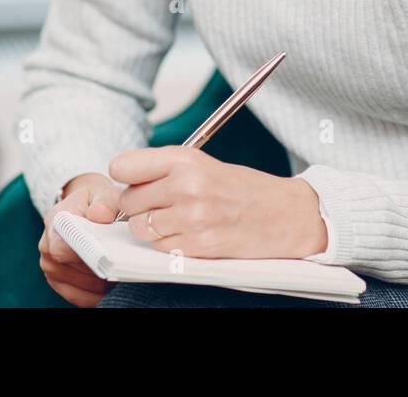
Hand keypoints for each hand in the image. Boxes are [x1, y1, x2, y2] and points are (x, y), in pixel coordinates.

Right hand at [38, 172, 122, 306]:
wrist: (87, 207)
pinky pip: (76, 296)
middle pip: (71, 269)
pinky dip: (94, 295)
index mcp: (56, 221)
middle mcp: (46, 244)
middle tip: (124, 269)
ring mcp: (49, 265)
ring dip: (100, 285)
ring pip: (76, 285)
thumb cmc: (98, 201)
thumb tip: (100, 214)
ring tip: (121, 275)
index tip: (108, 259)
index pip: (63, 246)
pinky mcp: (56, 280)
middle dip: (99, 271)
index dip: (86, 255)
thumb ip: (105, 202)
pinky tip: (111, 288)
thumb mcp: (104, 193)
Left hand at [109, 146, 327, 259]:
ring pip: (139, 227)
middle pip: (127, 200)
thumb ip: (164, 170)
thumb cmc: (245, 189)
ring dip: (152, 227)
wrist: (284, 215)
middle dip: (139, 205)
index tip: (134, 180)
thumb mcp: (204, 164)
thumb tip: (123, 182)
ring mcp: (190, 218)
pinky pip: (160, 248)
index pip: (123, 166)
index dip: (126, 176)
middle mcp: (185, 186)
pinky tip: (191, 233)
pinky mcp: (196, 246)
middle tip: (162, 203)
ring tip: (179, 219)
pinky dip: (169, 244)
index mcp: (185, 159)